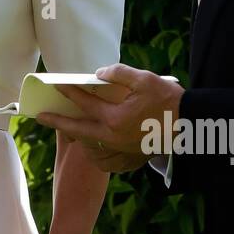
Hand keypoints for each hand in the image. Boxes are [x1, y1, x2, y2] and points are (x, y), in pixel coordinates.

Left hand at [36, 63, 184, 172]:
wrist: (191, 127)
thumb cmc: (169, 101)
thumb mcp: (145, 80)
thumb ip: (118, 74)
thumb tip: (99, 73)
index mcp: (115, 118)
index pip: (84, 103)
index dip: (69, 92)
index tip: (55, 85)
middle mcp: (113, 137)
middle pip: (77, 130)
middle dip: (58, 122)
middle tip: (41, 117)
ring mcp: (121, 150)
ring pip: (90, 147)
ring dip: (77, 138)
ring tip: (67, 128)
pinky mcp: (130, 158)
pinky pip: (105, 160)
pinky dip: (95, 154)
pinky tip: (91, 146)